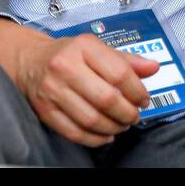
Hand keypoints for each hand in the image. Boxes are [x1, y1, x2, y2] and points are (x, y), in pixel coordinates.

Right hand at [16, 33, 160, 146]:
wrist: (31, 62)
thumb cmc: (69, 55)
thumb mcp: (97, 49)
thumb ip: (127, 60)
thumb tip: (153, 67)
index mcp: (83, 47)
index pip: (119, 73)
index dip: (137, 91)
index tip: (144, 99)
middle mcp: (65, 66)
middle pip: (106, 98)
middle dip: (127, 113)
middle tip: (134, 116)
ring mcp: (53, 90)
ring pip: (91, 119)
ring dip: (113, 127)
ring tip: (121, 125)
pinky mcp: (45, 111)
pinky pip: (75, 132)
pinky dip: (95, 139)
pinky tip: (105, 134)